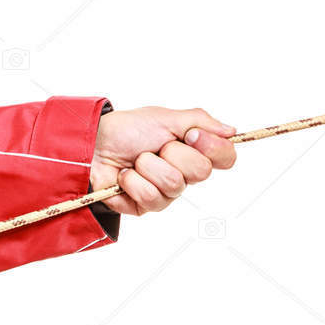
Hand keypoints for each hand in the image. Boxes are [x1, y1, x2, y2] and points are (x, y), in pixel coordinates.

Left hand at [90, 106, 237, 215]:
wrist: (93, 144)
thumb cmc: (128, 130)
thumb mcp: (166, 117)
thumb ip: (201, 121)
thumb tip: (231, 131)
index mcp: (194, 151)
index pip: (226, 158)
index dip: (212, 148)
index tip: (190, 135)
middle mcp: (184, 174)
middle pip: (200, 172)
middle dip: (172, 153)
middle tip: (154, 146)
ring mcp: (165, 193)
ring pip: (173, 185)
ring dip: (148, 166)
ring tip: (135, 160)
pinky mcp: (144, 207)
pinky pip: (149, 198)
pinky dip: (132, 182)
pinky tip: (123, 176)